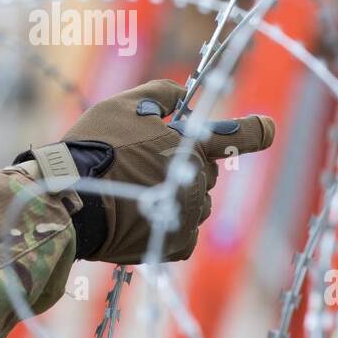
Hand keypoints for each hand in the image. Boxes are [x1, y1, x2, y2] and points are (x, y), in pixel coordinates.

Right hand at [49, 78, 274, 263]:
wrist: (69, 200)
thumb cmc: (94, 148)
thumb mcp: (121, 105)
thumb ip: (158, 94)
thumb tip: (182, 96)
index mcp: (189, 146)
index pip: (236, 136)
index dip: (255, 130)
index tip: (268, 126)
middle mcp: (196, 181)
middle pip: (208, 171)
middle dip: (186, 166)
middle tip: (147, 164)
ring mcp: (188, 215)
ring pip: (197, 203)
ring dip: (179, 196)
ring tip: (138, 192)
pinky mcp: (175, 243)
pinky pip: (185, 232)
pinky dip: (170, 224)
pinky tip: (142, 216)